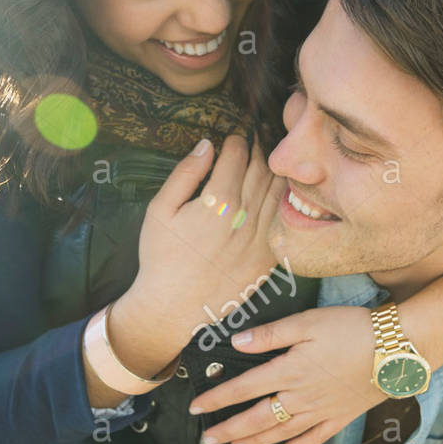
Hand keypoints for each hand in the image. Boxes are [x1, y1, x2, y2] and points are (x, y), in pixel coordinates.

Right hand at [125, 133, 282, 334]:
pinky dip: (280, 202)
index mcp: (219, 202)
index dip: (236, 141)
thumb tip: (207, 144)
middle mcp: (246, 218)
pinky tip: (271, 195)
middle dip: (258, 150)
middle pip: (261, 169)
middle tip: (253, 143)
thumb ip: (185, 174)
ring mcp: (261, 238)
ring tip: (263, 165)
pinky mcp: (269, 256)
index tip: (233, 138)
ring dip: (272, 173)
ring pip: (276, 191)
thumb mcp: (160, 210)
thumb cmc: (161, 257)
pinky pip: (282, 219)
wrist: (174, 305)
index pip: (238, 155)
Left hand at [187, 306, 386, 443]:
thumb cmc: (354, 329)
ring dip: (255, 441)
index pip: (243, 389)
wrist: (398, 348)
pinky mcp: (341, 416)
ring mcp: (322, 410)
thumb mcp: (308, 322)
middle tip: (208, 439)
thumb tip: (237, 342)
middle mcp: (301, 397)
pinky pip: (315, 437)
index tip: (195, 407)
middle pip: (256, 419)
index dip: (216, 399)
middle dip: (229, 430)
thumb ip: (270, 335)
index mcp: (289, 371)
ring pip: (281, 432)